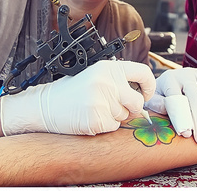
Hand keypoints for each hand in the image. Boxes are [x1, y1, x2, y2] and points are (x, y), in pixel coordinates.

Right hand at [0, 59, 155, 136]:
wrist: (47, 105)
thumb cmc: (72, 91)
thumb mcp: (95, 76)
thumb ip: (117, 81)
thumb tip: (143, 97)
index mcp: (108, 67)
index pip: (143, 72)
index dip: (149, 86)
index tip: (145, 94)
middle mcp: (107, 81)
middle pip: (136, 102)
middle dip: (128, 109)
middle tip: (110, 106)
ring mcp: (102, 100)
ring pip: (125, 117)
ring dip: (114, 117)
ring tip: (94, 108)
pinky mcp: (97, 118)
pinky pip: (113, 128)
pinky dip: (104, 127)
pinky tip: (90, 117)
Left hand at [144, 67, 196, 145]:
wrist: (172, 82)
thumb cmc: (163, 96)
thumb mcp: (154, 100)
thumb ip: (156, 103)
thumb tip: (165, 107)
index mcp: (169, 79)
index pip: (177, 98)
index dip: (182, 118)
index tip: (186, 134)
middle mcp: (185, 73)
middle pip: (196, 98)